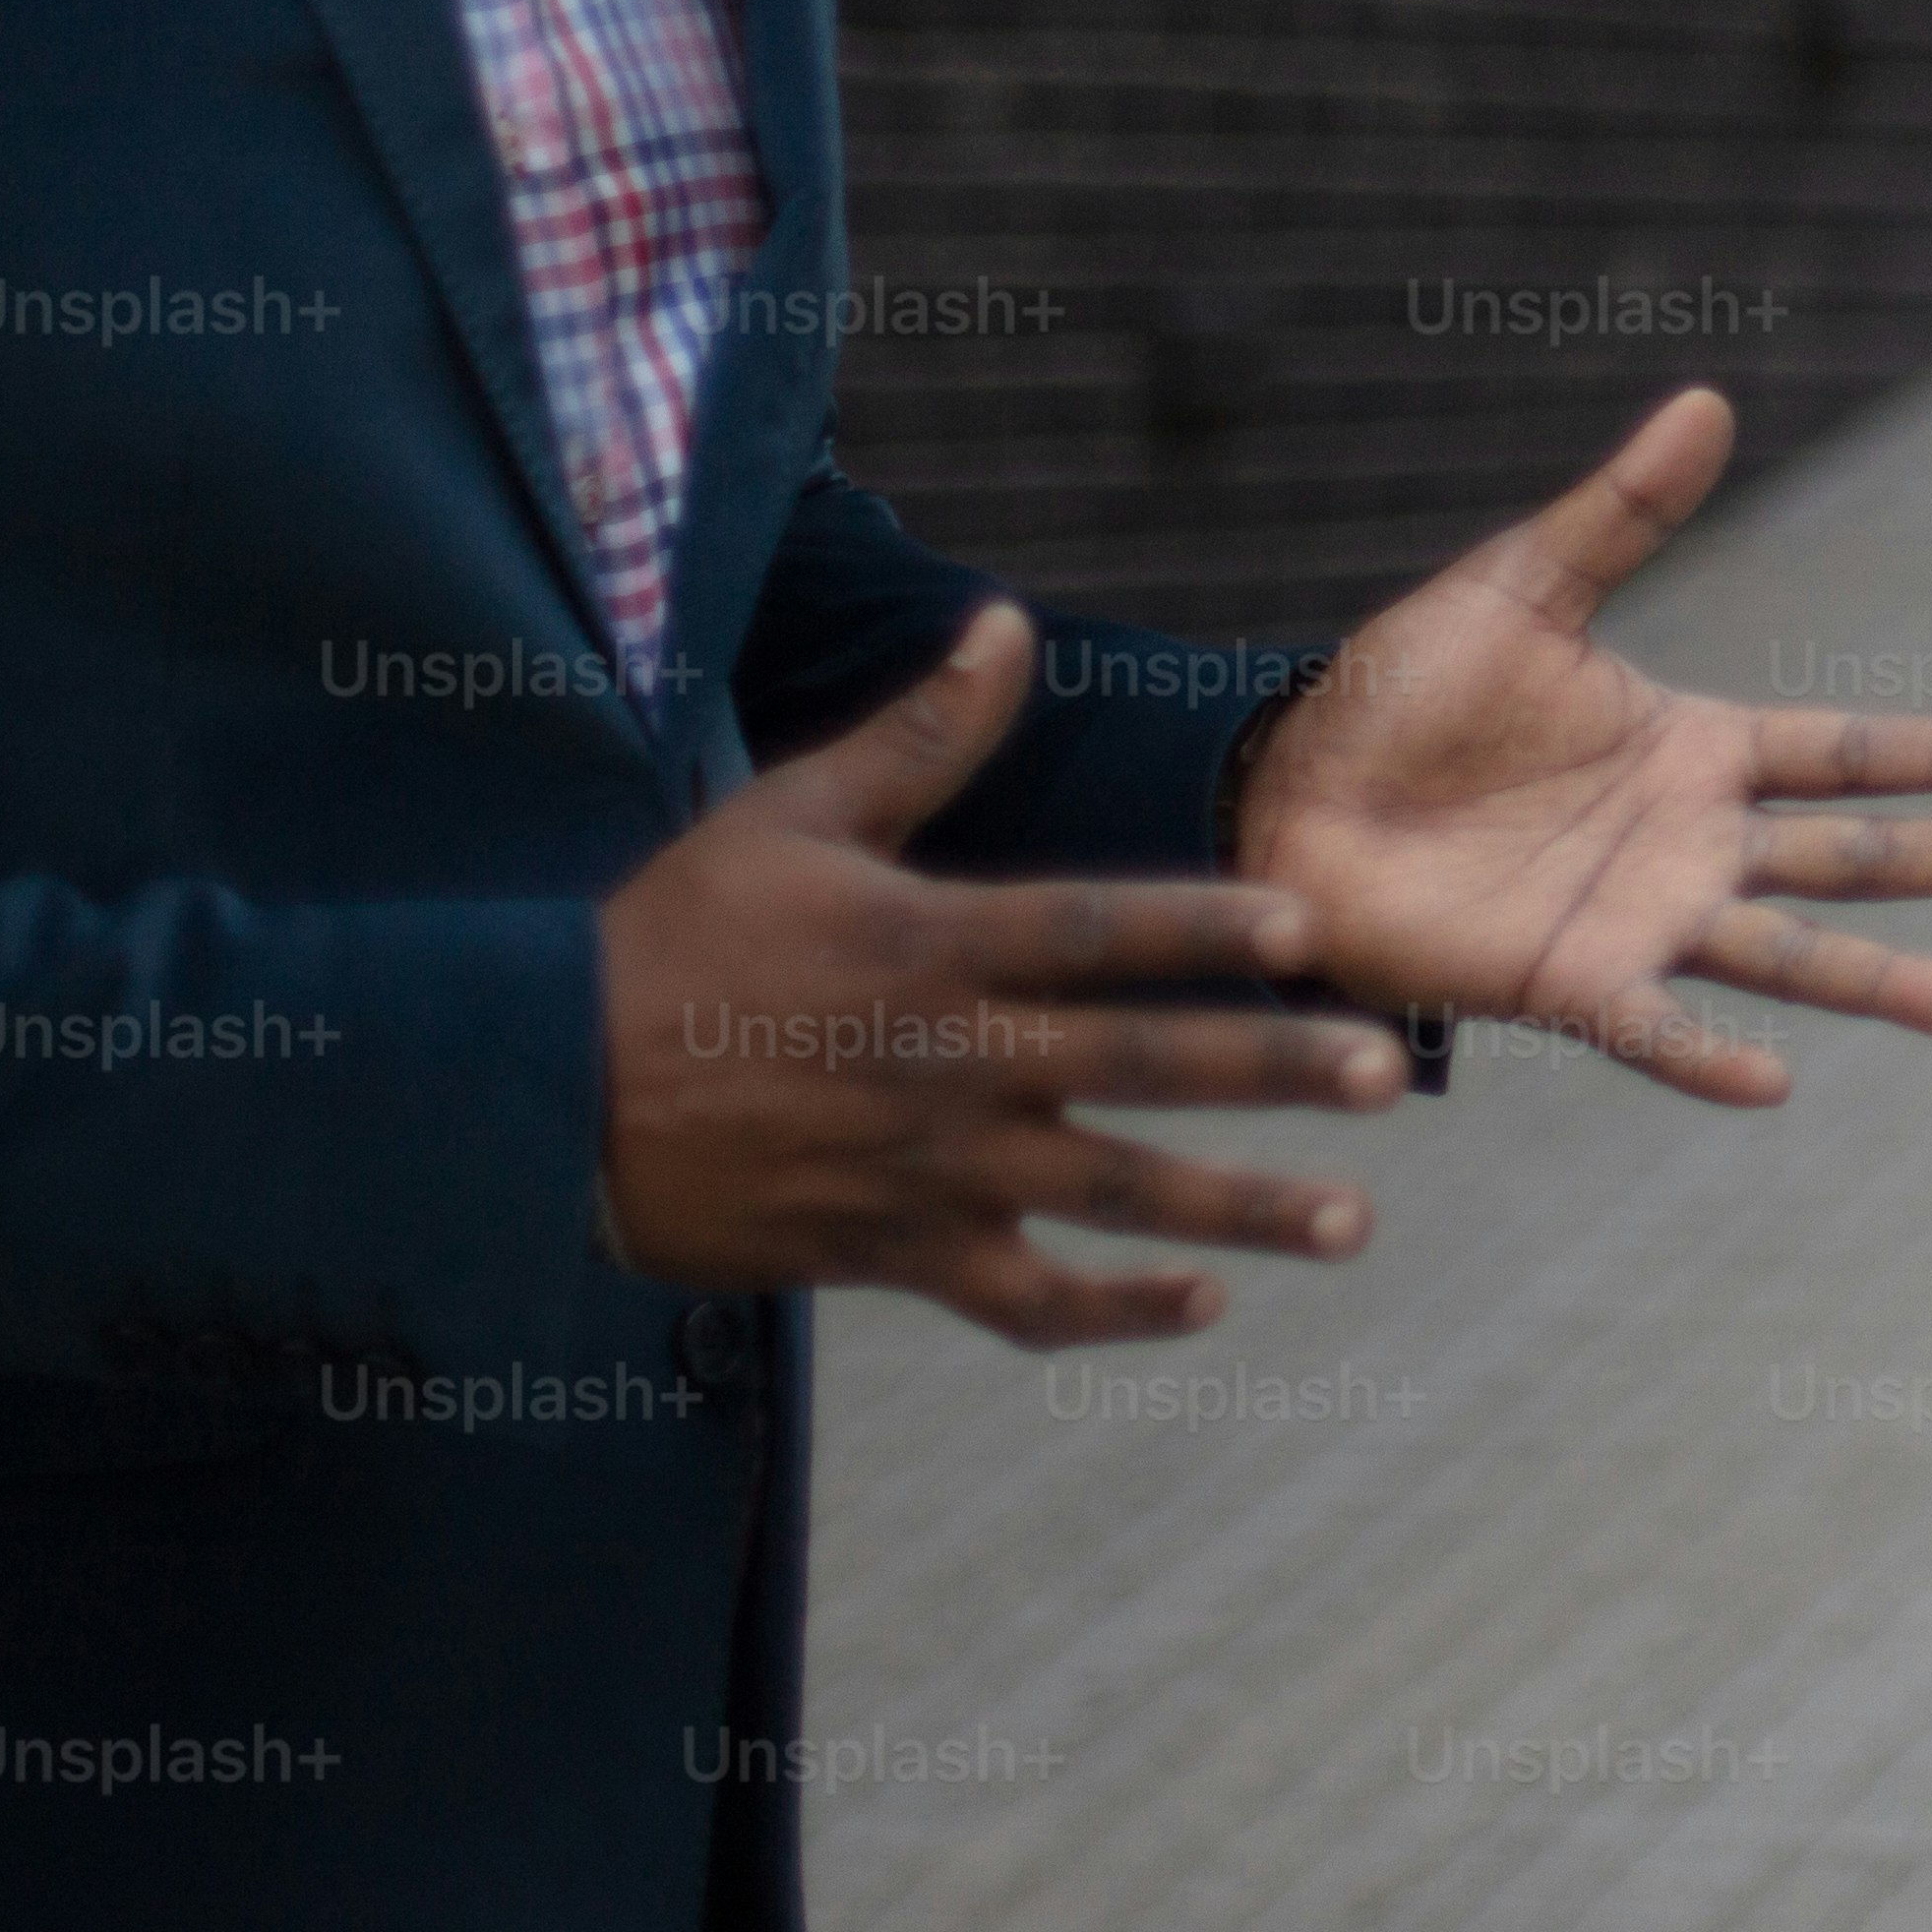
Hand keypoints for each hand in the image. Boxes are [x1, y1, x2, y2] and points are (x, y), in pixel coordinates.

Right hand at [600, 600, 1403, 1342]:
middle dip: (1270, 1072)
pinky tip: (1202, 1304)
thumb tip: (1008, 621)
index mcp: (931, 946)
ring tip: (1352, 1223)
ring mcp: (927, 1169)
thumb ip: (922, 734)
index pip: (1094, 930)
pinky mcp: (891, 1253)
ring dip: (1237, 1211)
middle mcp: (948, 1062)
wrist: (544, 1093)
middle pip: (1137, 1065)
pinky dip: (1111, 1310)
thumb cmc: (674, 937)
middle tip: (1388, 1077)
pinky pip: (1021, 1297)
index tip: (1308, 930)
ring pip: (1109, 1198)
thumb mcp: (790, 813)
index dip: (1204, 926)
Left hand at [1230, 388, 1931, 1100]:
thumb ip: (1624, 510)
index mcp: (1690, 746)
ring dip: (1874, 977)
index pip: (1842, 751)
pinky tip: (1769, 1079)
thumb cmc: (1400, 692)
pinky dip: (1706, 1057)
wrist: (1288, 791)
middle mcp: (1687, 841)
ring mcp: (1638, 919)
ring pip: (1783, 950)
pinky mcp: (1565, 983)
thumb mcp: (1523, 583)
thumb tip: (1707, 398)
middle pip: (1850, 853)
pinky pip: (1651, 1025)